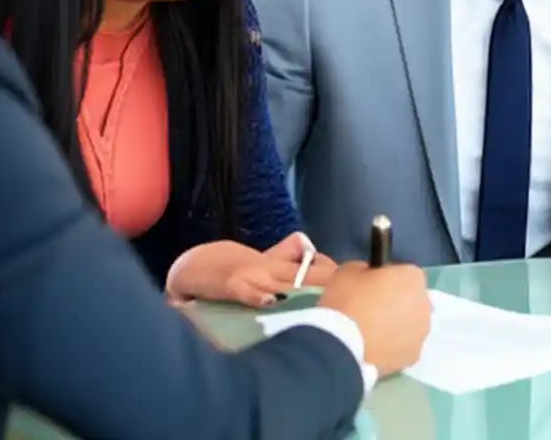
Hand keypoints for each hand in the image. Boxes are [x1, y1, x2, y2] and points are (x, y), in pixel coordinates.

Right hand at [164, 232, 334, 306]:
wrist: (192, 267)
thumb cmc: (233, 271)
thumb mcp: (264, 264)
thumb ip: (287, 259)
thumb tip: (311, 250)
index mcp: (281, 267)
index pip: (316, 268)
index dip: (336, 277)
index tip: (358, 288)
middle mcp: (271, 269)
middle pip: (307, 276)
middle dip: (328, 287)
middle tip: (351, 298)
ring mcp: (252, 276)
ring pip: (283, 282)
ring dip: (301, 290)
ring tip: (322, 300)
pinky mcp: (231, 285)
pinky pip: (247, 291)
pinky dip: (259, 295)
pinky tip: (271, 301)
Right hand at [319, 262, 431, 375]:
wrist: (343, 344)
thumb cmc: (348, 300)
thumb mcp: (348, 271)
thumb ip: (365, 271)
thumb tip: (368, 278)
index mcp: (413, 277)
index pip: (403, 273)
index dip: (386, 279)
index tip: (370, 287)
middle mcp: (425, 304)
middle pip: (411, 299)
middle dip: (395, 303)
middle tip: (369, 310)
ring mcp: (421, 333)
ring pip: (410, 324)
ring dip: (396, 326)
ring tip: (370, 333)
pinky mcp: (413, 356)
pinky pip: (403, 346)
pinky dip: (393, 347)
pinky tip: (373, 347)